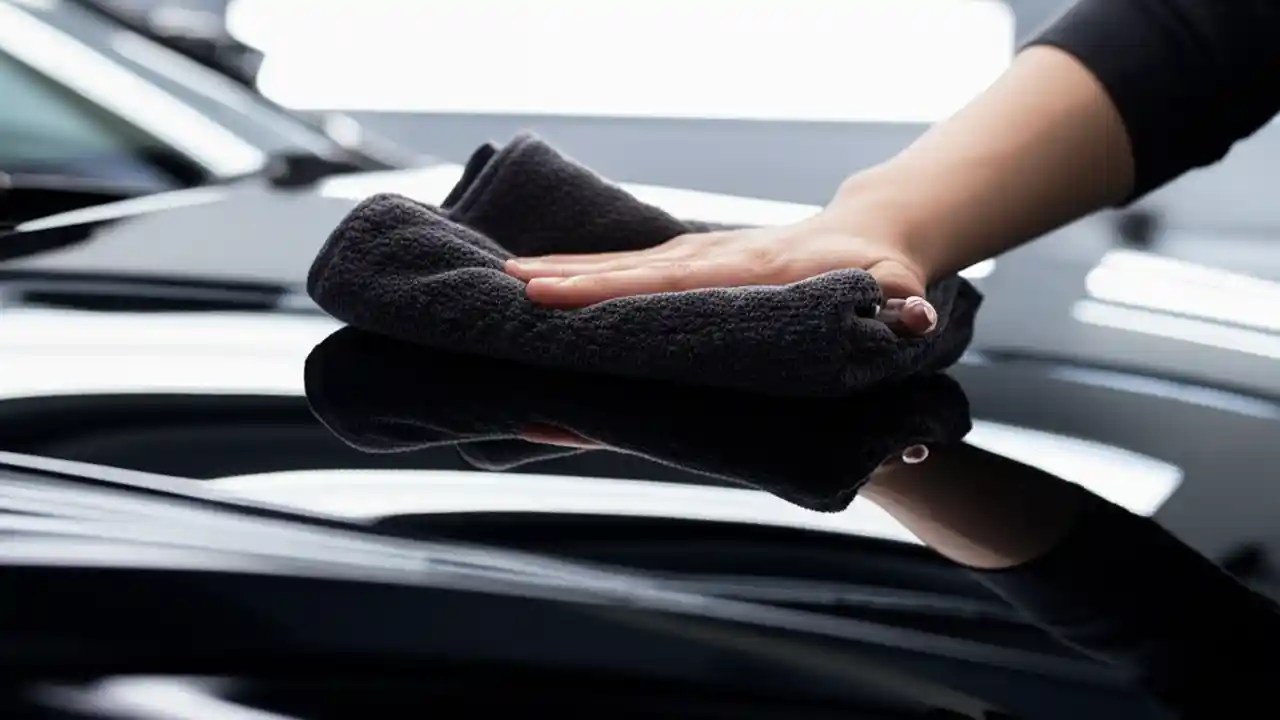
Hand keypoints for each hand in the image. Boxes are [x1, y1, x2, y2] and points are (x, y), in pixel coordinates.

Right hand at [503, 213, 937, 336]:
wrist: (868, 234)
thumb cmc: (876, 273)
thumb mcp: (895, 287)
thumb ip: (901, 304)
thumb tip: (914, 316)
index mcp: (750, 270)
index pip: (670, 281)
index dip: (612, 290)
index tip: (554, 295)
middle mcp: (714, 257)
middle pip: (628, 268)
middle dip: (566, 277)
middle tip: (506, 284)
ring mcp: (699, 256)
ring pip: (621, 264)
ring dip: (563, 270)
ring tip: (506, 275)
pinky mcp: (692, 263)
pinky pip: (629, 269)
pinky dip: (584, 272)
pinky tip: (546, 278)